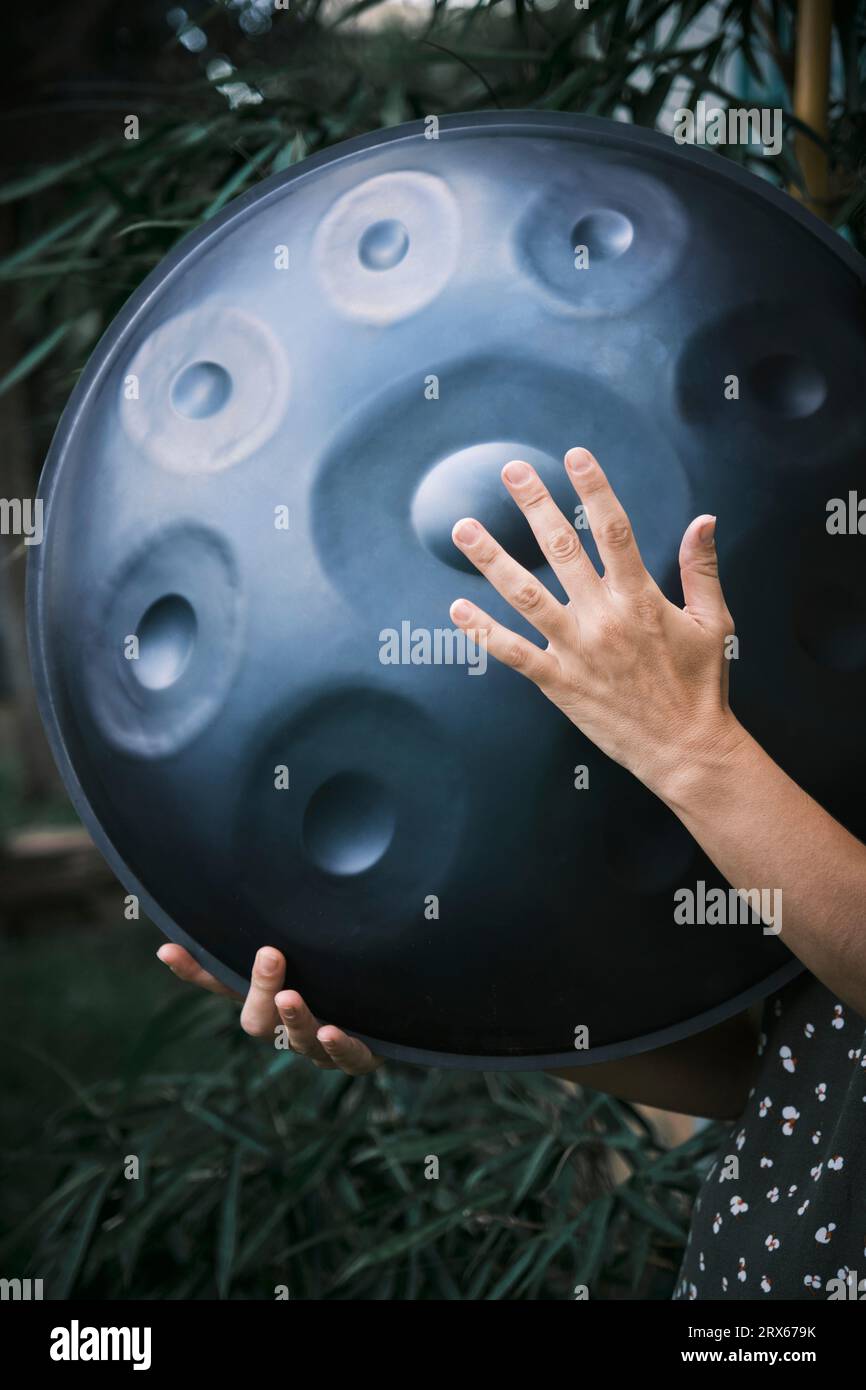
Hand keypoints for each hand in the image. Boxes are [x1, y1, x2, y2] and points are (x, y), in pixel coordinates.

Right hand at [157, 943, 382, 1074]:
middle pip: (257, 1020)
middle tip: (269, 955)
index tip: (168, 948)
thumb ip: (284, 928)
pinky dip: (338, 1047)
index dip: (194, 970)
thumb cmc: (343, 974)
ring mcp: (320, 1044)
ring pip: (299, 1040)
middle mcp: (286, 1026)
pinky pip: (346, 1059)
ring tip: (292, 997)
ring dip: (295, 1019)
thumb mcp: (313, 949)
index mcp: (268, 998)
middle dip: (261, 990)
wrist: (400, 1015)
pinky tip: (333, 1032)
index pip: (221, 984)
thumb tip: (257, 881)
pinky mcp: (358, 1055)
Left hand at [448, 447, 746, 801]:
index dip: (593, 489)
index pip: (614, 530)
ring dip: (491, 559)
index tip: (575, 456)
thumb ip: (700, 569)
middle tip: (512, 470)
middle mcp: (603, 617)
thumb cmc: (701, 685)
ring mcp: (576, 649)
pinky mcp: (557, 682)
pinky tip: (456, 609)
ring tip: (464, 528)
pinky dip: (482, 631)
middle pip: (562, 548)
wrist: (685, 749)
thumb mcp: (714, 622)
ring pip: (525, 594)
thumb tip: (704, 520)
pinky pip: (512, 652)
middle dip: (534, 505)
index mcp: (641, 598)